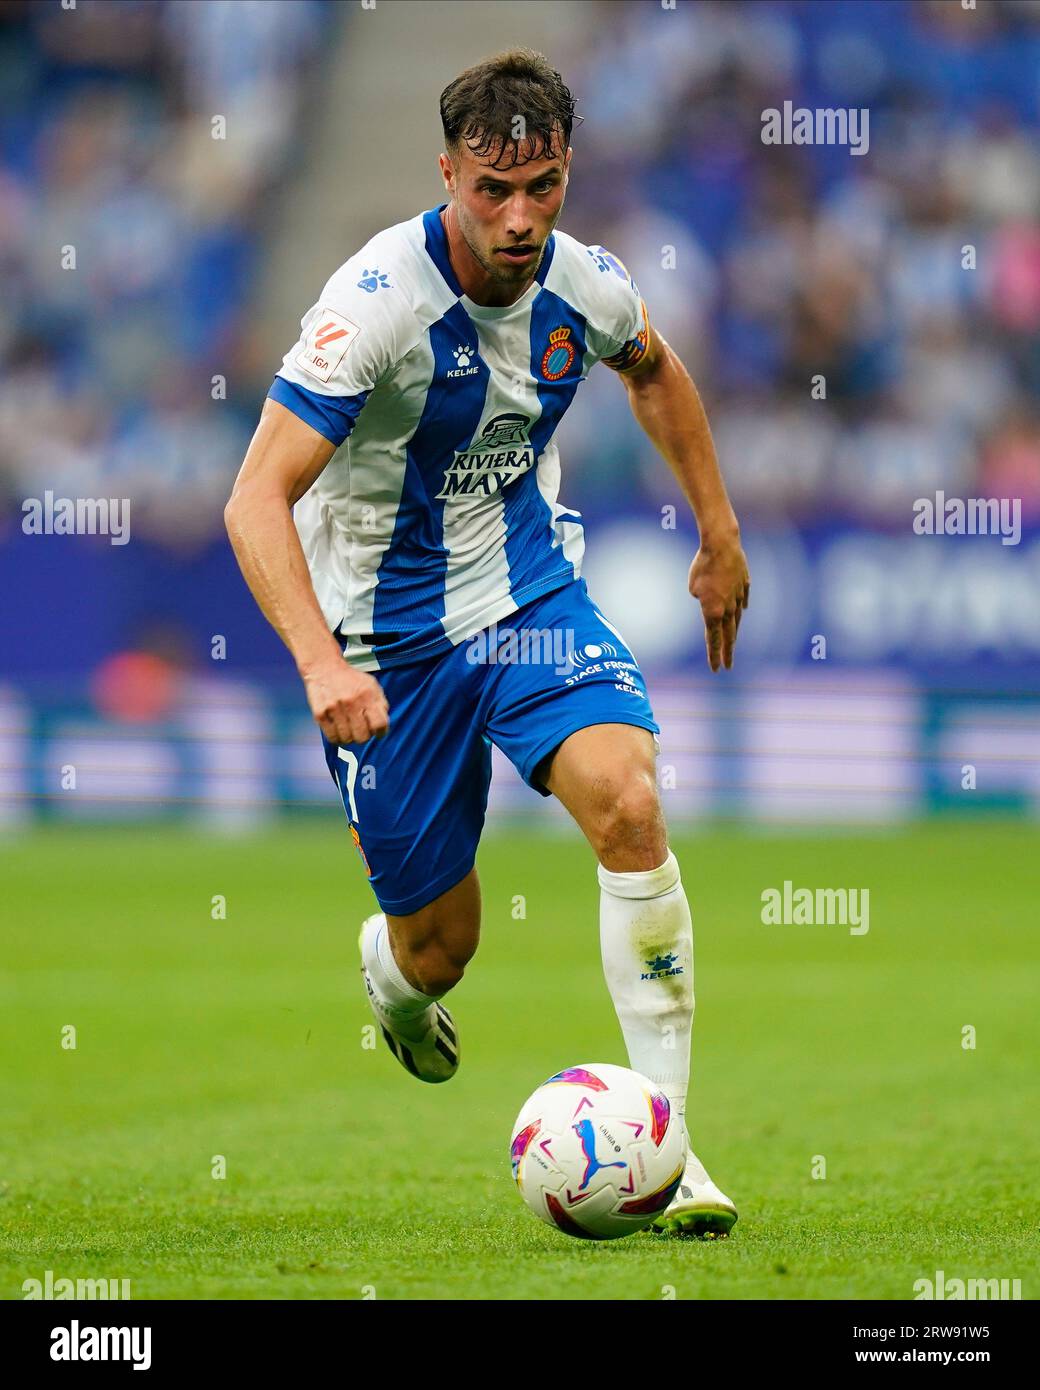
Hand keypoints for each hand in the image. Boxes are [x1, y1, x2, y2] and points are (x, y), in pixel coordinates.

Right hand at [301, 659, 389, 743]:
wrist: (324, 668)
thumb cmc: (350, 679)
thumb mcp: (372, 685)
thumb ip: (380, 704)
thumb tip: (382, 725)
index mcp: (367, 695)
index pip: (380, 724)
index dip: (381, 732)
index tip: (378, 733)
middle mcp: (351, 702)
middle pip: (363, 736)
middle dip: (364, 736)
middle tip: (361, 731)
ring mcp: (335, 709)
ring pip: (347, 739)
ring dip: (350, 738)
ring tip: (349, 731)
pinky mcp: (320, 714)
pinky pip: (332, 737)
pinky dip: (337, 738)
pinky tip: (338, 731)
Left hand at [689, 533, 749, 671]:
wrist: (722, 546)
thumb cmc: (703, 566)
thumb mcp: (693, 586)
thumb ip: (701, 598)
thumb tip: (708, 599)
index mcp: (713, 612)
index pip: (713, 640)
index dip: (713, 656)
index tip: (716, 670)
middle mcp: (729, 608)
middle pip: (728, 636)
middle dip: (727, 652)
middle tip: (728, 666)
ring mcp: (739, 596)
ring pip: (737, 619)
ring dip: (734, 633)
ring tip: (733, 644)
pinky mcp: (745, 584)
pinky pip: (743, 600)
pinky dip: (741, 607)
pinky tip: (742, 611)